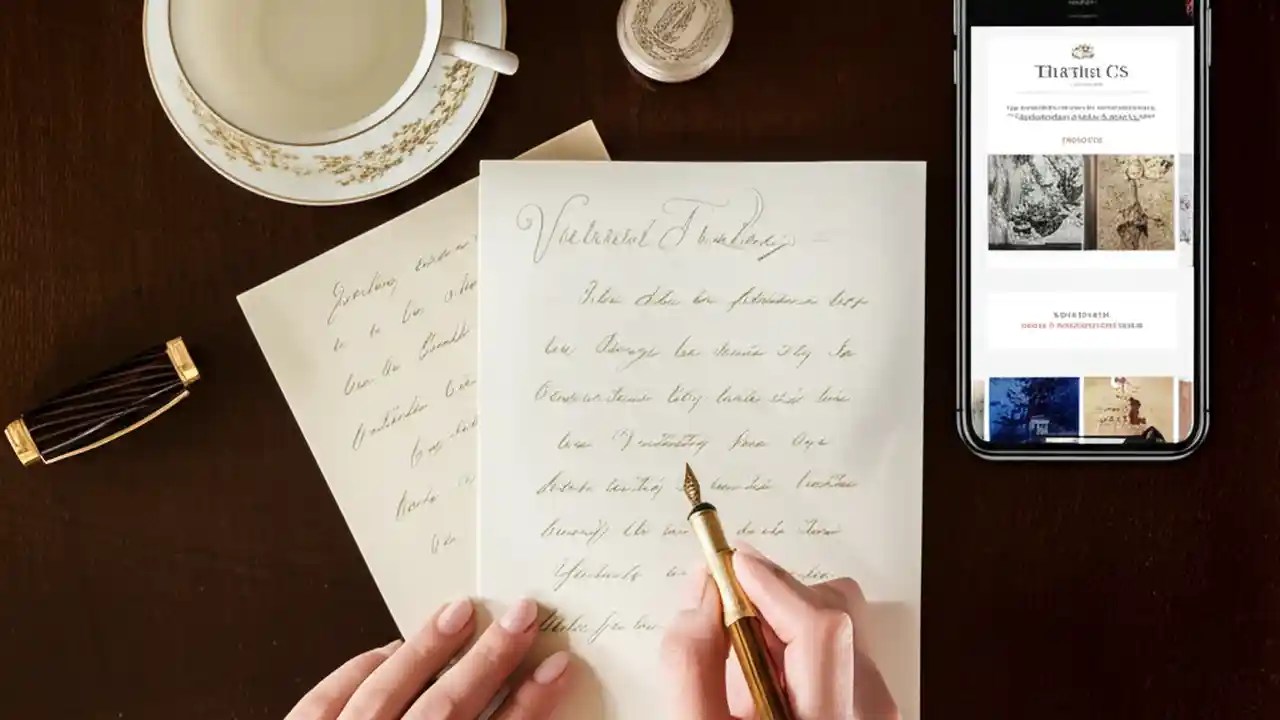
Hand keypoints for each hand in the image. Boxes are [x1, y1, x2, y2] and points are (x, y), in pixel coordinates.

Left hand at [286, 598, 573, 719]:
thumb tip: (520, 698)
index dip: (530, 703)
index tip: (559, 665)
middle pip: (446, 709)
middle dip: (489, 659)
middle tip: (524, 613)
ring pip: (386, 695)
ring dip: (427, 650)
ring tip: (461, 610)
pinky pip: (324, 703)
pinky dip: (356, 672)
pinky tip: (384, 650)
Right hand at [661, 544, 897, 719]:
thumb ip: (692, 666)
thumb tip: (703, 597)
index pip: (820, 626)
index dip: (773, 583)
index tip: (732, 563)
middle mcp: (869, 711)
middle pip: (836, 611)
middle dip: (773, 601)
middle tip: (725, 619)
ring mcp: (879, 709)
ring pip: (841, 624)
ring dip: (786, 624)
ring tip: (747, 672)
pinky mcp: (876, 705)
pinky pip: (844, 648)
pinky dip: (803, 645)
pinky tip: (771, 683)